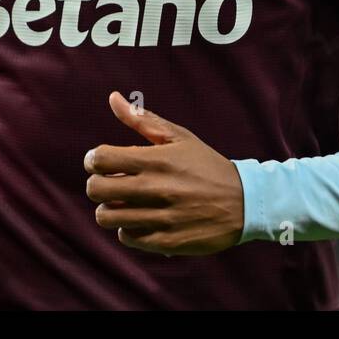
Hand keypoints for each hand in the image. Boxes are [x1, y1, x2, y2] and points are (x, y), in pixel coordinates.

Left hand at [84, 91, 244, 255]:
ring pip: (107, 217)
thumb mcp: (179, 137)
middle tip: (109, 183)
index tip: (100, 161)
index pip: (101, 158)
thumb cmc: (206, 165)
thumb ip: (142, 119)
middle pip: (96, 190)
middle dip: (96, 185)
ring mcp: (161, 217)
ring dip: (110, 209)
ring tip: (123, 203)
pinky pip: (127, 237)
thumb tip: (113, 97)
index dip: (93, 159)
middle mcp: (157, 189)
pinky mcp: (167, 241)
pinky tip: (141, 218)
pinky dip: (128, 228)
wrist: (244, 202)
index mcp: (157, 160)